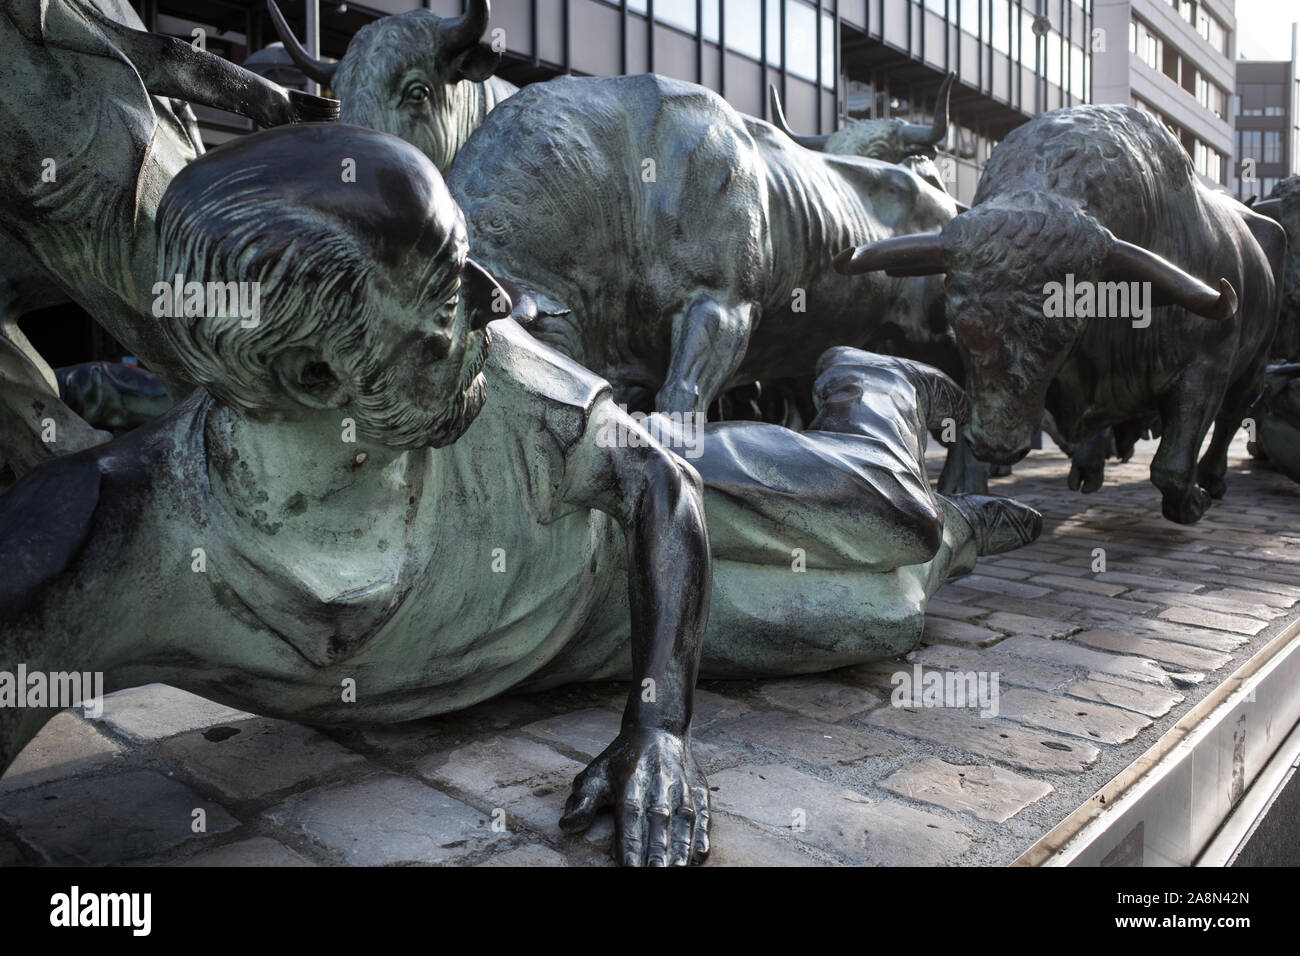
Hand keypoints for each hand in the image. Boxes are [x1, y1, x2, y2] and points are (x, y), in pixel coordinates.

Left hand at [559, 727, 709, 866]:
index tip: (627, 867)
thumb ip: (583, 802)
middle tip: (655, 874)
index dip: (629, 843)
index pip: (629, 816)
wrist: (658, 729)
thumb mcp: (597, 773)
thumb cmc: (622, 760)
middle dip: (657, 852)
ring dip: (682, 847)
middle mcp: (658, 783)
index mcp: (630, 781)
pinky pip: (704, 813)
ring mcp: (682, 786)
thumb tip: (566, 826)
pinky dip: (703, 835)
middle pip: (658, 821)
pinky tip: (700, 855)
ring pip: (683, 819)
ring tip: (678, 871)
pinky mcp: (698, 788)